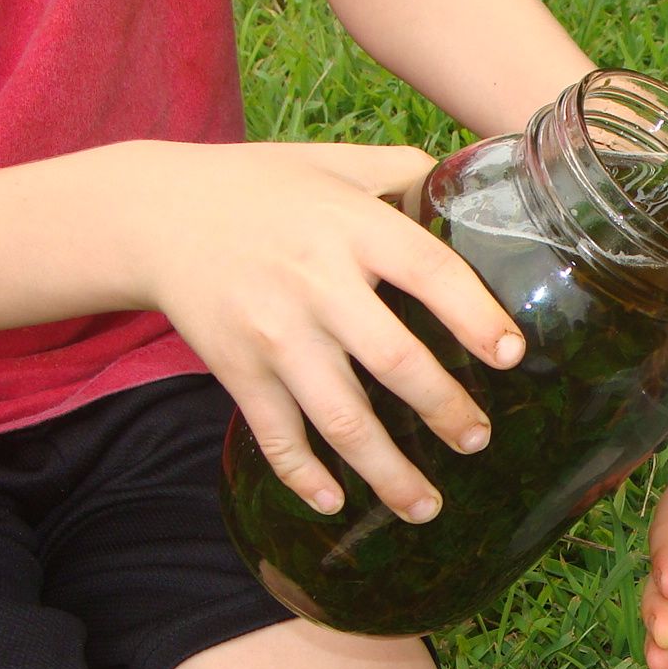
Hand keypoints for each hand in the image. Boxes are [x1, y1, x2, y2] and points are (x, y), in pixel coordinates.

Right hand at [111, 139, 524, 521]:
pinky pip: (276, 434)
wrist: (156, 213)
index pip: (429, 272)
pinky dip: (303, 475)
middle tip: (477, 439)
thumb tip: (477, 191)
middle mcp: (316, 284)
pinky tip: (334, 503)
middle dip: (444, 409)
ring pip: (341, 417)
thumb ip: (403, 172)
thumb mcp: (333, 162)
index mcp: (352, 228)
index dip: (475, 316)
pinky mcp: (236, 369)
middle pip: (393, 360)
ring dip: (387, 470)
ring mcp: (274, 334)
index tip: (510, 355)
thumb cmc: (261, 187)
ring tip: (427, 506)